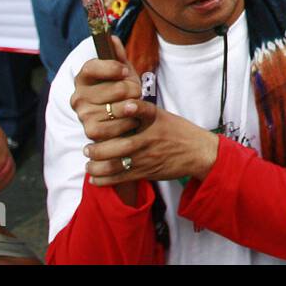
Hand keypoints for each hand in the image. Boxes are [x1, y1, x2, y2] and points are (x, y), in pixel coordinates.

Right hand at [69, 36, 143, 144]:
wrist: (125, 118)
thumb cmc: (123, 92)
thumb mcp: (123, 73)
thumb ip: (118, 56)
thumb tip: (112, 38)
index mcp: (83, 78)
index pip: (91, 67)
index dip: (111, 68)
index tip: (125, 71)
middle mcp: (78, 97)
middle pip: (115, 89)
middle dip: (133, 90)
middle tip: (136, 92)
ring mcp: (83, 115)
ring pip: (118, 108)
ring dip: (133, 107)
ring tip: (134, 106)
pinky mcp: (91, 132)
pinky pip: (117, 125)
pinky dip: (129, 122)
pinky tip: (131, 120)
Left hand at [83, 101, 219, 186]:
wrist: (198, 153)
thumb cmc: (178, 132)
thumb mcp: (163, 116)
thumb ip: (141, 112)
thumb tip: (117, 106)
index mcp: (155, 120)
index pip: (142, 109)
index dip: (129, 107)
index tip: (117, 107)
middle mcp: (151, 138)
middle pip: (121, 145)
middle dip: (99, 149)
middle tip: (87, 149)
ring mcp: (148, 157)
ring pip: (118, 164)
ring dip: (98, 166)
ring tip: (89, 164)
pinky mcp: (148, 172)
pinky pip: (122, 178)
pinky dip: (105, 179)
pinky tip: (95, 178)